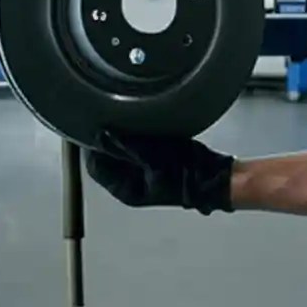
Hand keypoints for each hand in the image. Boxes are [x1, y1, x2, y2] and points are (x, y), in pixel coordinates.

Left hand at [84, 130, 235, 214]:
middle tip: (107, 118)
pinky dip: (136, 138)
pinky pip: (137, 150)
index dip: (91, 146)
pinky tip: (141, 125)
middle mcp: (130, 184)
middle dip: (107, 140)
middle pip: (107, 159)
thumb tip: (100, 135)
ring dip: (122, 138)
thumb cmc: (186, 173)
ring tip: (123, 119)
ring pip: (122, 153)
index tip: (90, 126)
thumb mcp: (151, 156)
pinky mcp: (155, 164)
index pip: (95, 166)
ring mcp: (143, 175)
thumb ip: (124, 145)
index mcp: (125, 190)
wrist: (216, 178)